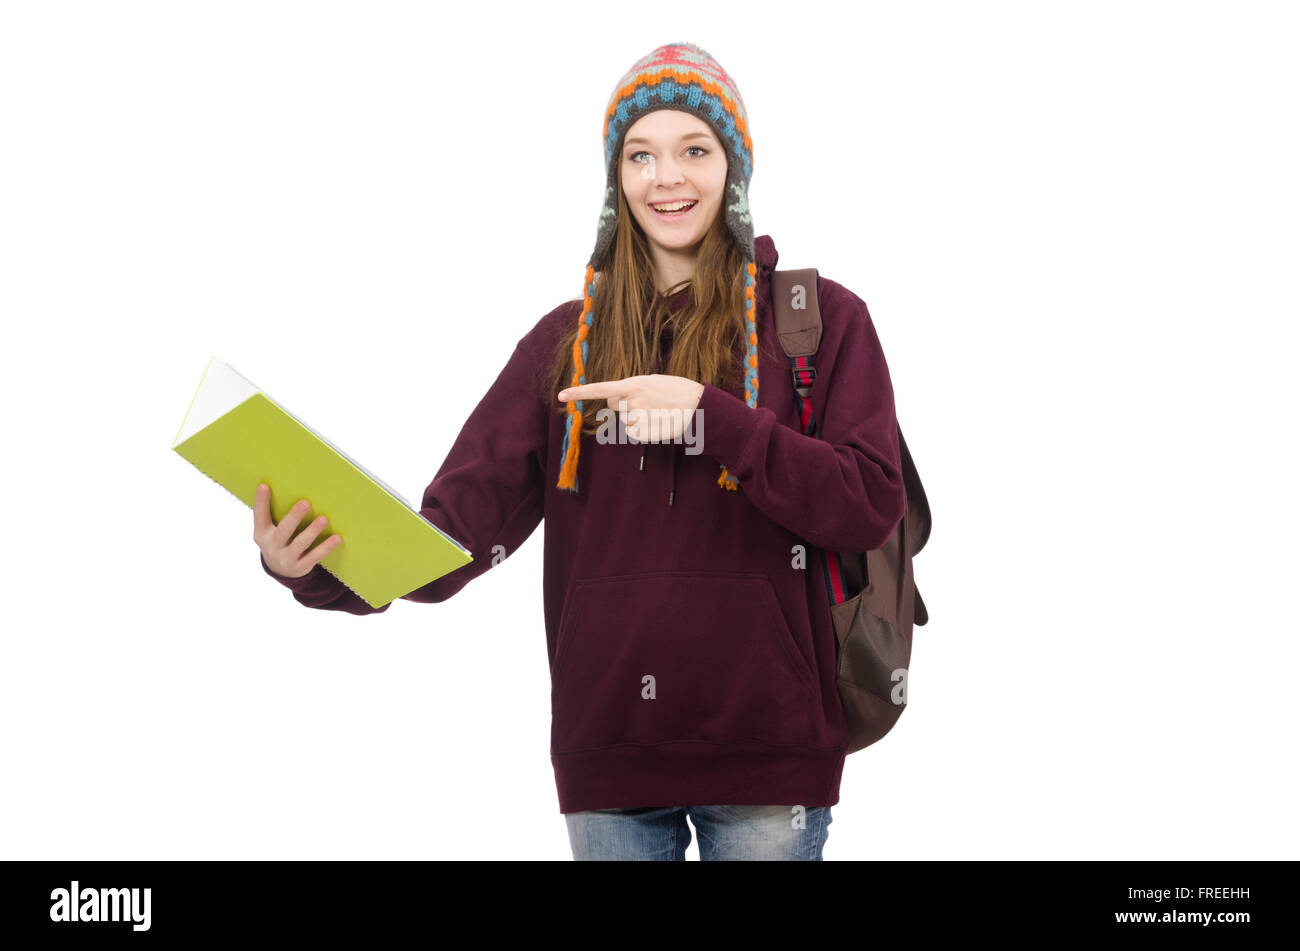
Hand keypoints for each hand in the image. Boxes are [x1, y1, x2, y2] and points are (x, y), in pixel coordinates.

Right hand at [254, 483, 340, 578]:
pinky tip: (336, 538)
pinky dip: (326, 547)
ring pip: (300, 543)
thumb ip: (276, 514)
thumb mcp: (270, 530)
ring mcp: (286, 558)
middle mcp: (272, 546)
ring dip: (312, 530)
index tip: (265, 485)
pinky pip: (315, 556)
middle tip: (305, 503)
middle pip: (284, 530)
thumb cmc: (278, 541)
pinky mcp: (300, 567)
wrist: (280, 570)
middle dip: (294, 516)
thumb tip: (292, 487)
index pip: (260, 516)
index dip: (261, 501)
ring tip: (324, 519)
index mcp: (262, 533)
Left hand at [558, 374, 704, 441]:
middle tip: (646, 401)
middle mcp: (632, 401)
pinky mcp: (644, 433)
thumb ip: (632, 389)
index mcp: (634, 384)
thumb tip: (616, 401)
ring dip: (636, 417)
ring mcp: (638, 418)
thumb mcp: (653, 381)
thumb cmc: (677, 390)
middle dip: (624, 404)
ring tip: (657, 412)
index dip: (578, 393)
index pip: (600, 389)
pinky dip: (642, 429)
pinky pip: (633, 432)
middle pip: (613, 406)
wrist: (700, 406)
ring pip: (624, 420)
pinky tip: (657, 423)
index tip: (561, 396)